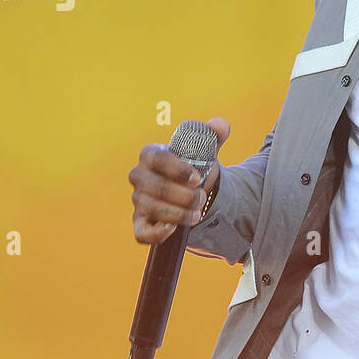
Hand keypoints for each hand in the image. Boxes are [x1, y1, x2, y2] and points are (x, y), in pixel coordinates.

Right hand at [129, 115, 229, 244]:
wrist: (190, 190)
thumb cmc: (193, 167)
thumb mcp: (205, 150)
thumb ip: (214, 136)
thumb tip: (220, 125)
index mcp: (150, 154)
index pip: (157, 158)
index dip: (178, 169)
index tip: (197, 178)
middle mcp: (138, 176)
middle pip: (157, 188)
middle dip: (184, 196)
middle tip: (201, 198)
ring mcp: (137, 200)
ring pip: (152, 209)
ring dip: (179, 214)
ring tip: (197, 213)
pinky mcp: (140, 222)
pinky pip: (141, 233)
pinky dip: (157, 233)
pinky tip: (173, 228)